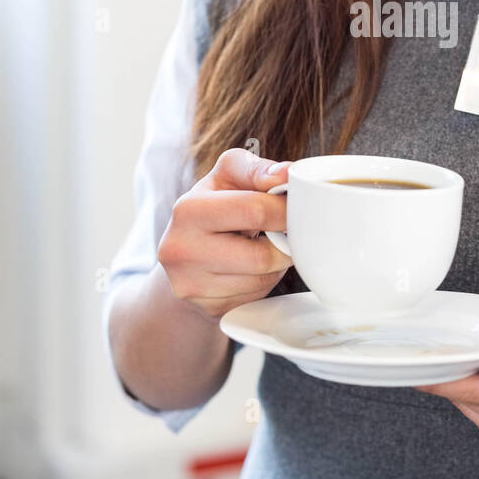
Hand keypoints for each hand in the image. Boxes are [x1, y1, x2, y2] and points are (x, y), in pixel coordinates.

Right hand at [157, 148, 292, 322]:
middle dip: (284, 243)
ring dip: (276, 264)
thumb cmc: (214, 206)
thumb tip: (287, 174)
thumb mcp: (227, 175)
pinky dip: (264, 283)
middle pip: (262, 256)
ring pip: (262, 280)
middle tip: (287, 231)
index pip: (255, 210)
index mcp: (187, 210)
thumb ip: (257, 170)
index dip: (286, 209)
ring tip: (264, 247)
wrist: (184, 254)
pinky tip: (252, 269)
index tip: (298, 206)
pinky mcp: (208, 309)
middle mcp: (181, 251)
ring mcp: (191, 285)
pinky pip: (256, 299)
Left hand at [414, 293, 478, 457]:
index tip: (414, 362)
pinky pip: (477, 417)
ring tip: (456, 355)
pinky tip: (477, 376)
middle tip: (426, 345)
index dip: (444, 377)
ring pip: (469, 410)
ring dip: (459, 385)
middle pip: (470, 400)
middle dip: (448, 373)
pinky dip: (472, 396)